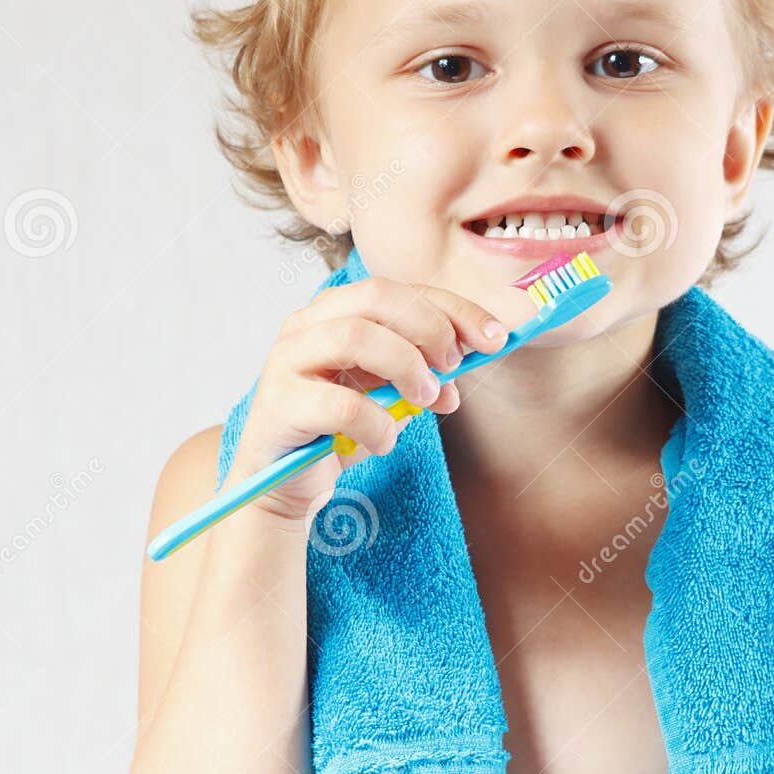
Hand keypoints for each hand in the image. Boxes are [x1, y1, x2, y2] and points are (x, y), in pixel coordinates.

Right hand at [221, 275, 507, 527]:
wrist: (284, 483)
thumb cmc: (336, 430)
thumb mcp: (388, 393)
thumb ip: (424, 372)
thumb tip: (467, 365)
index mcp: (334, 311)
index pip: (399, 290)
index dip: (453, 308)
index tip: (494, 336)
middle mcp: (305, 325)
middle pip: (375, 297)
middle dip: (429, 326)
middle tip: (454, 366)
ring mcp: (286, 362)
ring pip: (354, 337)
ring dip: (405, 365)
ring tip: (426, 400)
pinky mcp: (279, 406)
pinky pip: (339, 404)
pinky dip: (376, 423)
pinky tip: (386, 441)